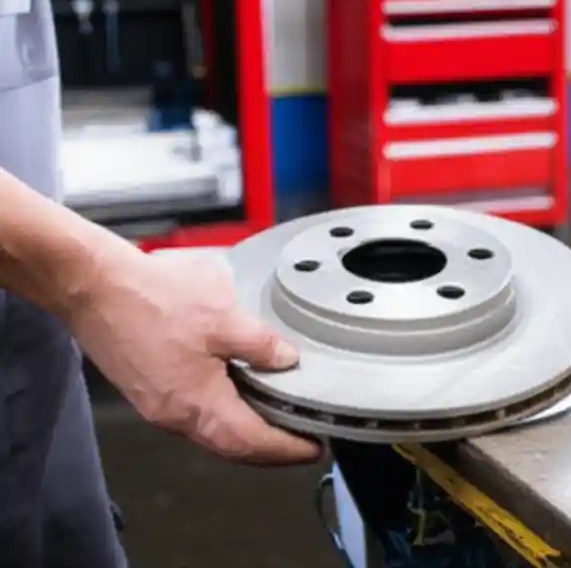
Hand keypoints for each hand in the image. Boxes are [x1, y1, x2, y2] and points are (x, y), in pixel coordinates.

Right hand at [67, 249, 320, 465]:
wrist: (91, 285)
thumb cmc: (151, 299)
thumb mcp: (223, 316)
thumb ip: (261, 345)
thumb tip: (286, 361)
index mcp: (197, 406)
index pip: (252, 444)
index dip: (287, 450)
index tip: (314, 448)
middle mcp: (175, 417)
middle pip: (233, 446)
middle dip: (270, 448)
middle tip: (302, 440)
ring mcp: (158, 405)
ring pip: (212, 431)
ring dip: (246, 431)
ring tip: (277, 418)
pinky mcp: (148, 387)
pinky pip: (194, 413)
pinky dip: (224, 413)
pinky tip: (238, 393)